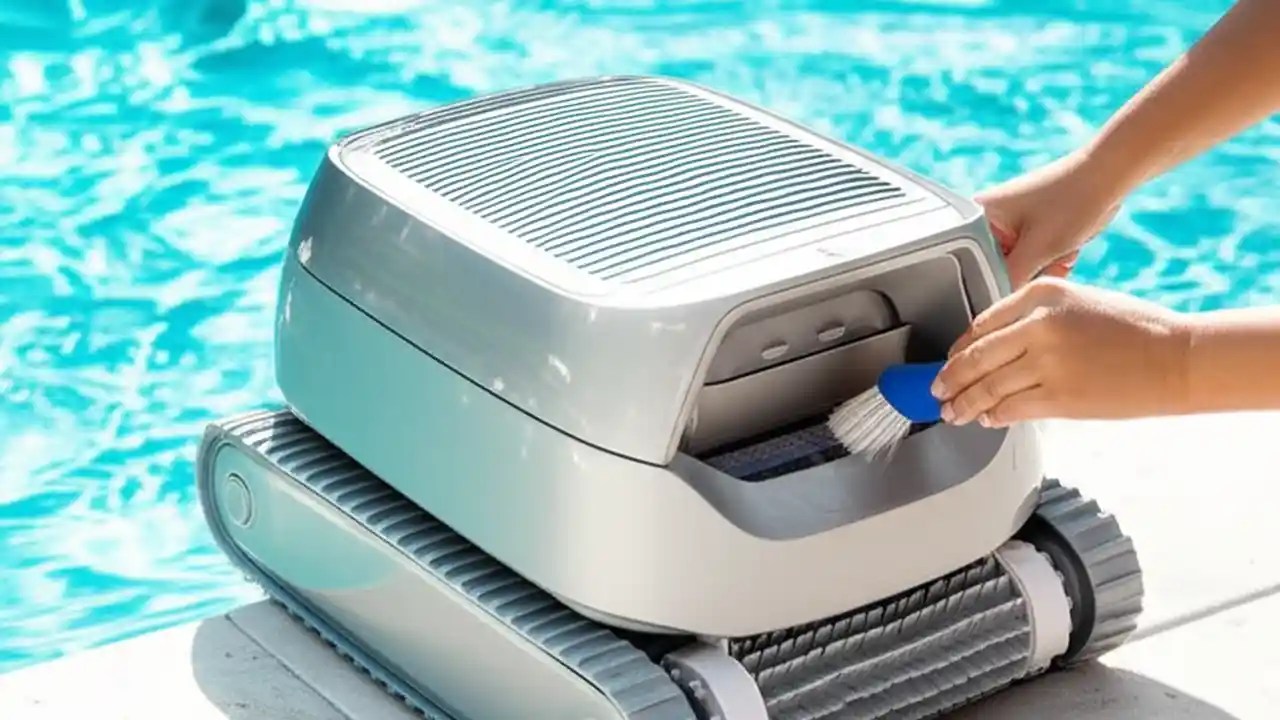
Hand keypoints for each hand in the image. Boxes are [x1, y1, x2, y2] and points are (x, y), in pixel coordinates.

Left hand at [930, 278, 1190, 426]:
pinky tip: (987, 418)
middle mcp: (1039, 324)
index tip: (949, 360)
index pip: (981, 323)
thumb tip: (993, 345)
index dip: (959, 348)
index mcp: (1043, 294)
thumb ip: (1034, 316)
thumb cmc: (1134, 329)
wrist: (1176, 357)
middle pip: (976, 357)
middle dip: (950, 379)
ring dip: (966, 403)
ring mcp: (1047, 362)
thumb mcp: (1079, 302)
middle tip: (936, 391)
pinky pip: (1011, 408)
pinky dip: (993, 415)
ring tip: (954, 412)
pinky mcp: (1059, 396)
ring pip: (989, 387)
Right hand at [977, 150, 1127, 288]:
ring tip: (1061, 254)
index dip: (997, 285)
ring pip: (1014, 268)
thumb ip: (1010, 281)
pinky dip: (1046, 262)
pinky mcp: (1024, 229)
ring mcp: (1006, 224)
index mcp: (976, 218)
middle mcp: (984, 220)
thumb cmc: (1072, 200)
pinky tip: (1064, 251)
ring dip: (1040, 270)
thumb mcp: (1039, 249)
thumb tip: (997, 308)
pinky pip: (1027, 260)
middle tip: (1052, 263)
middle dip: (1026, 276)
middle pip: (994, 270)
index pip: (973, 268)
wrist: (1107, 176)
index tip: (1025, 287)